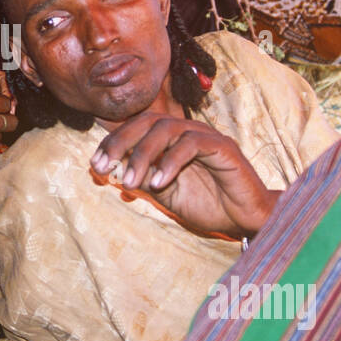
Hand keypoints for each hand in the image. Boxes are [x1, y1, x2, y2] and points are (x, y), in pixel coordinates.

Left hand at [91, 114, 278, 238]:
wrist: (245, 219)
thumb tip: (112, 171)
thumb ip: (143, 179)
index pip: (137, 127)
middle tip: (103, 167)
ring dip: (143, 154)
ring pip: (167, 128)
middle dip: (120, 142)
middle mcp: (187, 131)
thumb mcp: (165, 193)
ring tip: (132, 182)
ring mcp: (206, 136)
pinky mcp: (223, 148)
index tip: (95, 164)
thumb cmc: (207, 205)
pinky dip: (170, 162)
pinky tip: (158, 183)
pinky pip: (192, 144)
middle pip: (147, 121)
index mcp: (172, 139)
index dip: (113, 141)